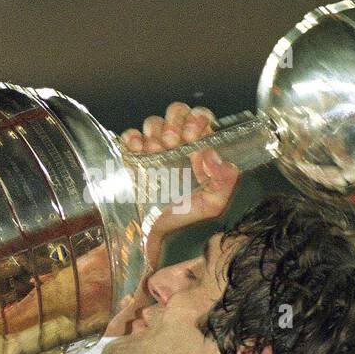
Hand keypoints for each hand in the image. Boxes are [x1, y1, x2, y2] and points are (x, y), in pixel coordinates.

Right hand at [120, 99, 240, 270]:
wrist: (156, 240)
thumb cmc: (186, 222)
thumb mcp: (213, 205)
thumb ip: (223, 180)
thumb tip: (212, 154)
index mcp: (200, 152)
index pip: (201, 119)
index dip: (196, 121)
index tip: (191, 137)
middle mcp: (179, 147)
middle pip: (177, 113)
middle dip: (174, 123)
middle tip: (172, 144)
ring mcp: (155, 151)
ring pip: (154, 122)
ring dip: (155, 134)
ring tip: (155, 154)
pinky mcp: (134, 158)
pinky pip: (130, 136)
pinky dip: (132, 138)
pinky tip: (137, 151)